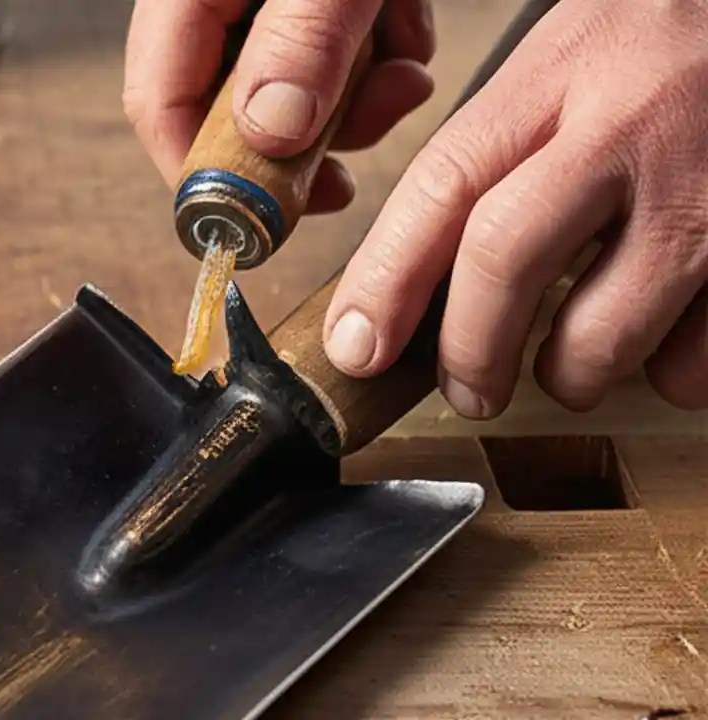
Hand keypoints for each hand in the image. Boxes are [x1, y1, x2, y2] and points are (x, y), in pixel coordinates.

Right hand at [123, 0, 435, 212]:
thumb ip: (301, 41)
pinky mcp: (315, 2)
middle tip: (346, 175)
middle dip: (305, 145)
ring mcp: (265, 5)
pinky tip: (404, 15)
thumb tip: (269, 135)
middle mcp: (214, 2)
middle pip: (229, 110)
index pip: (160, 104)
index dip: (204, 177)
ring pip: (295, 91)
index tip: (263, 223)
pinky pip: (337, 52)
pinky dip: (380, 53)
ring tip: (404, 73)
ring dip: (358, 99)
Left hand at [323, 0, 707, 415]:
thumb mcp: (573, 57)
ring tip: (569, 363)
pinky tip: (660, 337)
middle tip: (466, 390)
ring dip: (571, 373)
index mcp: (561, 73)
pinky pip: (695, 356)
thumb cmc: (673, 41)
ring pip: (607, 332)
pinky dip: (667, 371)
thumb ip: (507, 146)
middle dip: (470, 350)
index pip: (444, 186)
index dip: (385, 281)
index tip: (356, 346)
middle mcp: (632, 125)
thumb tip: (426, 270)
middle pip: (506, 260)